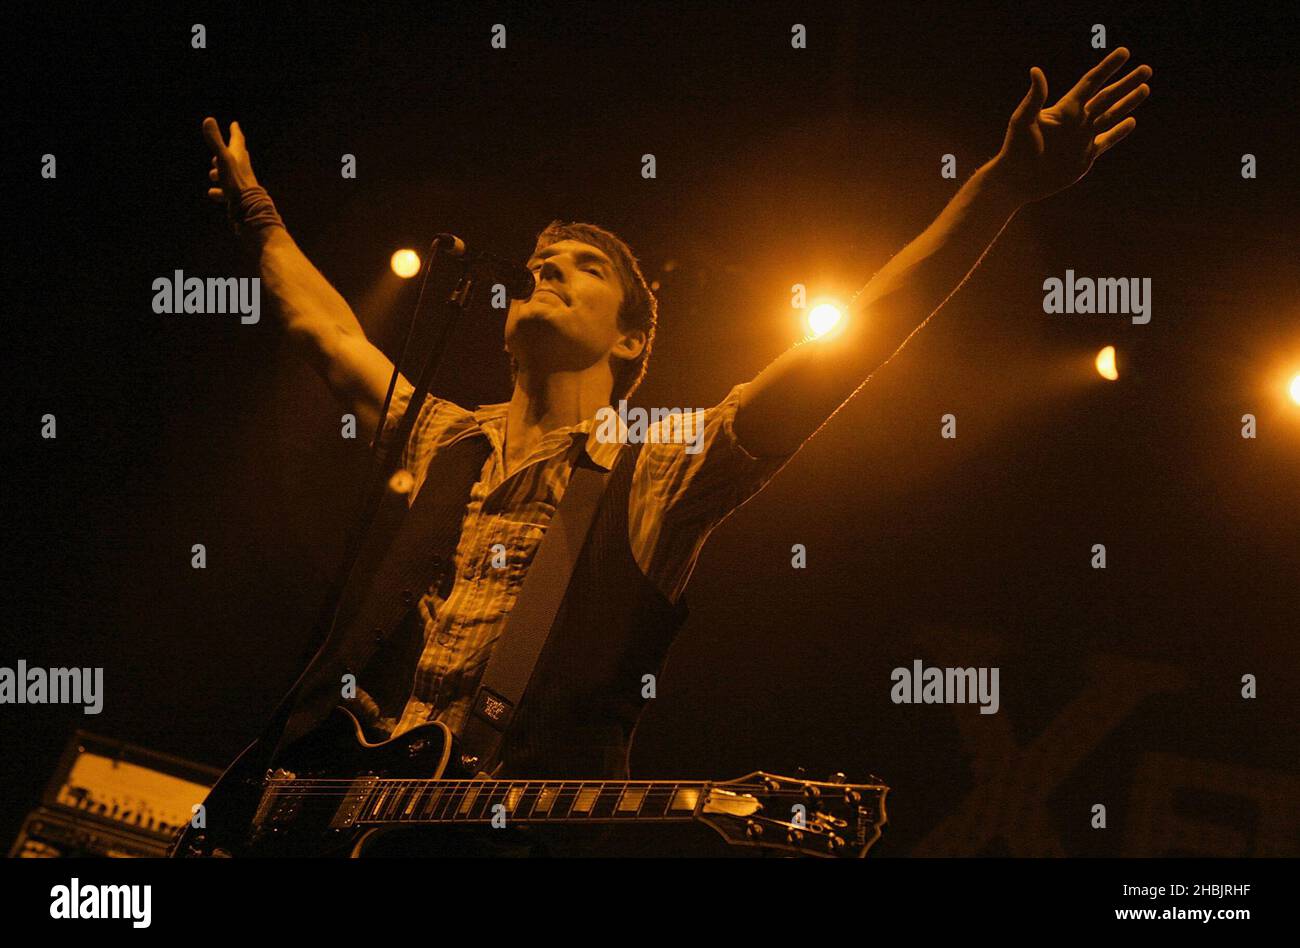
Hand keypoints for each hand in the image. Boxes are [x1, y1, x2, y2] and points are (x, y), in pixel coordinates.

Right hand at [201, 116, 260, 209]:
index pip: (238, 140)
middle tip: (224, 146)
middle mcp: (241, 169)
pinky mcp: (237, 198)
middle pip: (236, 156)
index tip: (235, 124)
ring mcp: (240, 184)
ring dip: (220, 172)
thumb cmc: (236, 183)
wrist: (248, 210)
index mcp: (239, 158)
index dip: (235, 131)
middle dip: (229, 150)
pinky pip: (226, 192)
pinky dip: (218, 191)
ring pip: (229, 174)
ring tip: (213, 174)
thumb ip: (215, 141)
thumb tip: (208, 119)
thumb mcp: (223, 160)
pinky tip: (213, 193)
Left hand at [991, 48, 1151, 204]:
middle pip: (1107, 97)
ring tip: (1145, 88)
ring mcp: (1082, 138)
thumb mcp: (1023, 120)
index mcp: (1065, 109)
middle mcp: (1077, 120)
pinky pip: (1107, 141)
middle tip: (1146, 69)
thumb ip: (1034, 97)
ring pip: (1111, 115)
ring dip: (1128, 102)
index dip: (1108, 67)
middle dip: (1126, 83)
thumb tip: (1035, 70)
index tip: (1124, 52)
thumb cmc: (1015, 149)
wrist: (1017, 180)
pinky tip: (1131, 121)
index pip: (1091, 82)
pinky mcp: (1085, 156)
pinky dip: (1119, 132)